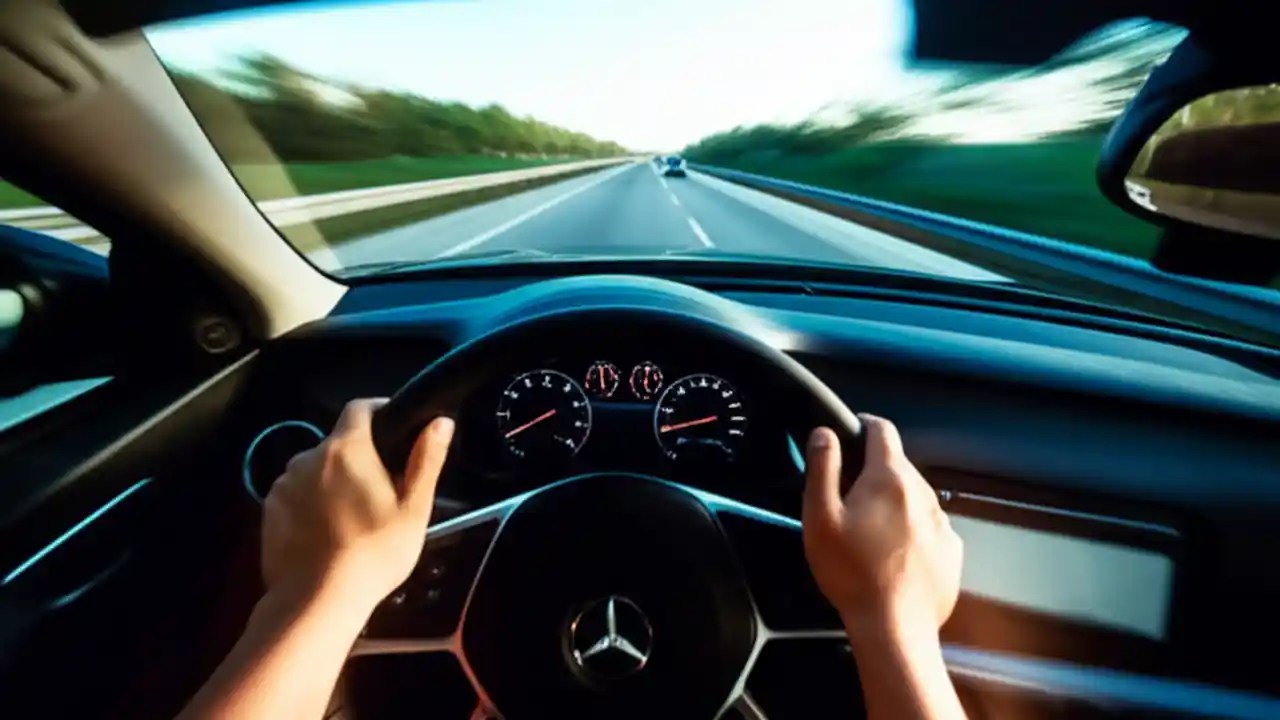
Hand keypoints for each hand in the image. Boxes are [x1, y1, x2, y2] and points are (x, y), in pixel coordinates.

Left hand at [261, 399, 454, 611]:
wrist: (317, 601)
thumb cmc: (375, 552)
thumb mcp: (413, 509)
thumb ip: (426, 459)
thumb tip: (441, 421)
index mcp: (347, 448)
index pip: (359, 408)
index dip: (379, 410)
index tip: (395, 430)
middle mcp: (308, 456)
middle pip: (338, 444)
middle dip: (358, 458)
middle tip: (380, 491)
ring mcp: (282, 484)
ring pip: (315, 471)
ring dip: (331, 482)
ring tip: (350, 517)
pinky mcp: (267, 511)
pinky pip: (295, 495)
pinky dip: (310, 504)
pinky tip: (324, 533)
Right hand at [802, 415, 962, 643]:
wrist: (894, 627)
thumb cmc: (851, 572)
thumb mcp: (820, 517)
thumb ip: (821, 468)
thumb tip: (824, 433)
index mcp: (889, 478)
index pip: (882, 429)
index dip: (863, 424)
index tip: (849, 432)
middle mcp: (923, 492)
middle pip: (898, 465)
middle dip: (874, 470)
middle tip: (848, 496)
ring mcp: (943, 522)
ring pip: (915, 496)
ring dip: (894, 501)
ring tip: (870, 530)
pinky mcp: (952, 550)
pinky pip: (929, 526)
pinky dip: (912, 529)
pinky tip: (894, 553)